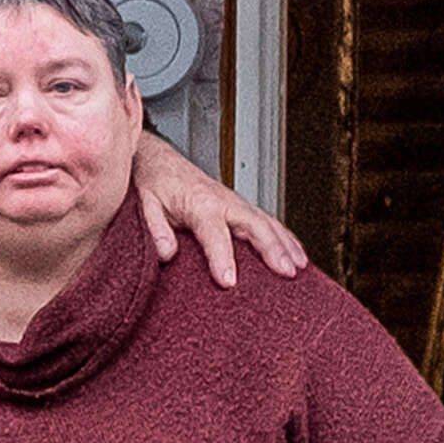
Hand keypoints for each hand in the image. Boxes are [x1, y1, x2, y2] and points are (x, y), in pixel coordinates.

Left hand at [132, 134, 309, 287]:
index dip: (222, 258)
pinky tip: (296, 254)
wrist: (157, 161)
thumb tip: (166, 253)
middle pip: (255, 226)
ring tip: (299, 268)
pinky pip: (267, 222)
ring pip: (267, 224)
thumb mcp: (144, 205)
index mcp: (200, 203)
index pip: (215, 233)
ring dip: (286, 245)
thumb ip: (155, 228)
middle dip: (273, 250)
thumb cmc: (152, 183)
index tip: (229, 282)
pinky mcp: (239, 207)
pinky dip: (285, 238)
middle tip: (286, 273)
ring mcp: (235, 203)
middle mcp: (224, 201)